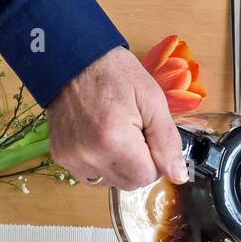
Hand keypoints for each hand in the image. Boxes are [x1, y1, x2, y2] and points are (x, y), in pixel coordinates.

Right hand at [47, 47, 187, 190]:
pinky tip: (100, 141)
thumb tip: (179, 176)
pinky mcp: (61, 156)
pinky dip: (102, 165)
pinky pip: (92, 177)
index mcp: (114, 140)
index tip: (147, 134)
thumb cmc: (114, 73)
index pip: (148, 177)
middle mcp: (90, 155)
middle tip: (133, 132)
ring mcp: (72, 157)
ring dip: (121, 166)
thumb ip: (167, 142)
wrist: (72, 58)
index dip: (155, 159)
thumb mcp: (152, 100)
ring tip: (115, 134)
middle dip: (139, 164)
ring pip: (112, 182)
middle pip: (131, 183)